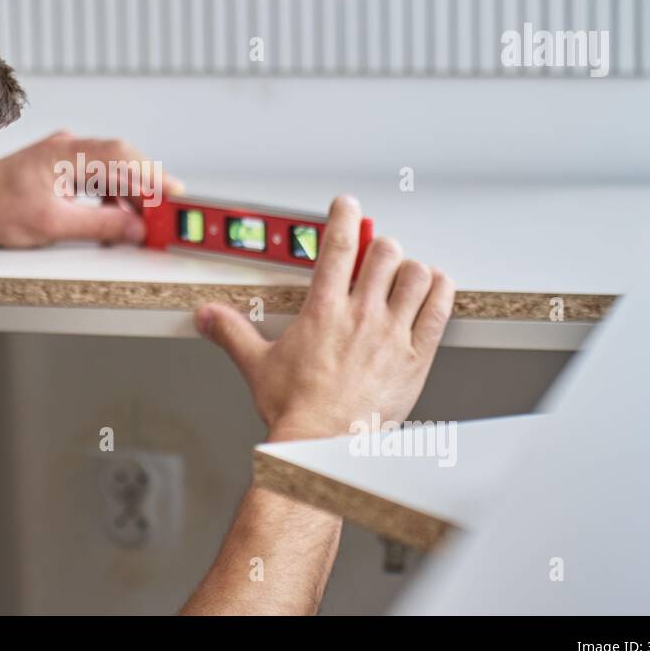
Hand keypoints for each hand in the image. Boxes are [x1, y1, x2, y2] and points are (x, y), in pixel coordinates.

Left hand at [0, 131, 184, 247]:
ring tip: (140, 223)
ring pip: (113, 171)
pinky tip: (117, 217)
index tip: (175, 192)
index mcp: (65, 152)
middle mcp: (68, 147)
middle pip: (122, 162)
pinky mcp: (65, 167)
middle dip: (146, 189)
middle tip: (163, 216)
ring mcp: (67, 155)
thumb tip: (134, 228)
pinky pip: (100, 177)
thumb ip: (100, 225)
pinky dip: (113, 197)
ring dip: (129, 196)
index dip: (152, 174)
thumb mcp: (54, 225)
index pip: (122, 156)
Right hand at [194, 196, 453, 440]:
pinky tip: (436, 289)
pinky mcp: (415, 358)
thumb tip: (208, 318)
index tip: (348, 206)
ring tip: (405, 274)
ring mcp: (391, 335)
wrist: (322, 443)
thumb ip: (232, 333)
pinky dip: (441, 293)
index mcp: (323, 310)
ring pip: (416, 276)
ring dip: (412, 269)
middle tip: (377, 254)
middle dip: (382, 248)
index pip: (338, 247)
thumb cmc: (295, 409)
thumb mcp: (256, 364)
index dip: (345, 217)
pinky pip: (439, 311)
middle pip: (385, 254)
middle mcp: (360, 315)